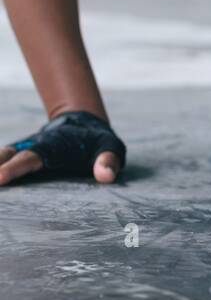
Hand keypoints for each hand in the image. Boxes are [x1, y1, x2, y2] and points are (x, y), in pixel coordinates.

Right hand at [0, 110, 125, 186]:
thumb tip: (105, 177)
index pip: (31, 159)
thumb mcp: (110, 148)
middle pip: (8, 157)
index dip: (14, 168)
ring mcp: (24, 150)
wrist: (82, 122)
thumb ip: (109, 161)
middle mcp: (33, 147)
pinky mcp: (19, 156)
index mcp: (53, 147)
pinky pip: (1, 162)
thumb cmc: (98, 141)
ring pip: (0, 157)